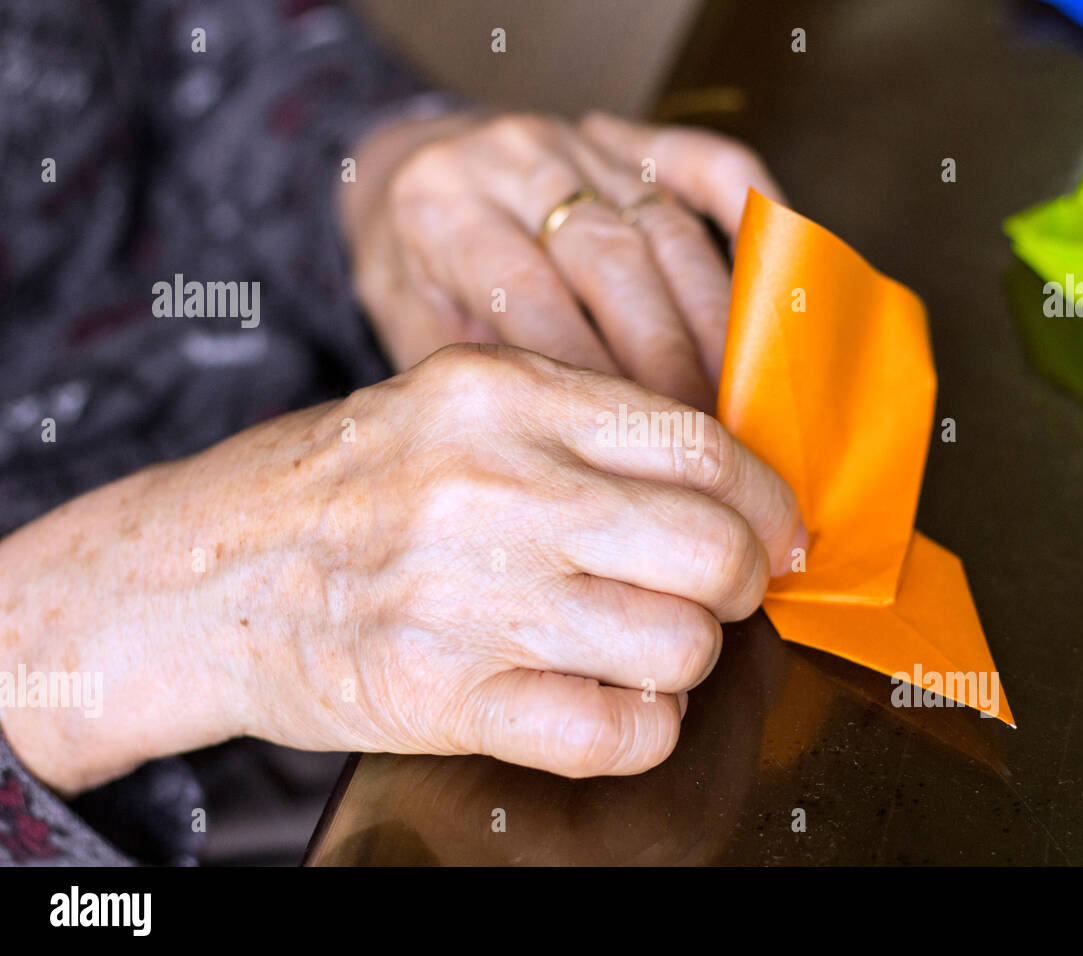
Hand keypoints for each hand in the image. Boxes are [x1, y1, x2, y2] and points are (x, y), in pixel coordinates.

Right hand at [0, 344, 803, 792]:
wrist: (201, 575)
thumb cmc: (341, 491)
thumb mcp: (452, 409)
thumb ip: (581, 429)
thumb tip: (724, 482)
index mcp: (502, 396)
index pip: (699, 445)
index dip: (767, 501)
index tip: (777, 531)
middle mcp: (492, 488)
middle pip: (713, 548)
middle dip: (745, 582)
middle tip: (719, 592)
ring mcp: (468, 597)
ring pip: (682, 646)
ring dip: (685, 657)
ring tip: (640, 643)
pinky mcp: (444, 697)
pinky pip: (618, 733)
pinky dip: (638, 727)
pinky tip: (605, 700)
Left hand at [341, 111, 785, 410]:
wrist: (409, 168)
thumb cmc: (414, 264)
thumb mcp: (402, 320)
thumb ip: (474, 376)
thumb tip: (571, 459)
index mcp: (444, 206)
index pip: (536, 299)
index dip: (596, 378)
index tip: (639, 454)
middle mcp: (518, 158)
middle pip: (615, 261)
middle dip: (672, 360)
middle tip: (712, 441)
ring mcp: (582, 138)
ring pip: (670, 228)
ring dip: (720, 322)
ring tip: (750, 399)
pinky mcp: (631, 133)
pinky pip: (711, 163)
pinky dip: (759, 214)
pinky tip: (785, 280)